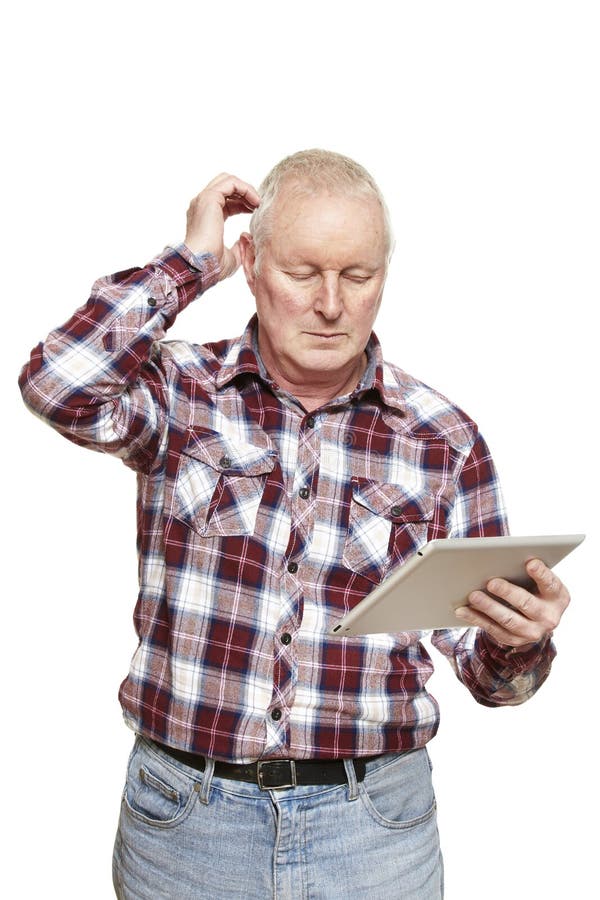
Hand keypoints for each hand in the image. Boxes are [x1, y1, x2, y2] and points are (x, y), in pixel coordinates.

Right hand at [184, 173, 259, 280]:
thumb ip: (238, 248)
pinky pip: (231, 183)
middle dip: (244, 192)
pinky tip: (255, 202)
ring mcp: (204, 199)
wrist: (200, 265)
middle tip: (258, 205)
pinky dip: (245, 189)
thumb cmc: (212, 265)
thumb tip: (247, 240)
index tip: (255, 211)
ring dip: (246, 189)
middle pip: (225, 185)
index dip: (242, 203)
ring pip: (228, 180)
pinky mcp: (210, 197)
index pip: (225, 200)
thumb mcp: (231, 257)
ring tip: (258, 202)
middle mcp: (201, 205)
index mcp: (204, 216)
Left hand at [455, 559, 569, 649]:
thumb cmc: (534, 588)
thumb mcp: (540, 580)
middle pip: (527, 604)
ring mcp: (532, 632)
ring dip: (488, 607)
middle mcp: (549, 617)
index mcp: (558, 597)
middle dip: (508, 592)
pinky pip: (493, 630)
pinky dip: (477, 619)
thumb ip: (530, 569)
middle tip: (491, 582)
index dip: (541, 573)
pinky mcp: (515, 640)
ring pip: (508, 620)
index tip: (530, 563)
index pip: (551, 583)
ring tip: (473, 595)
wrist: (537, 618)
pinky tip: (463, 610)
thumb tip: (506, 557)